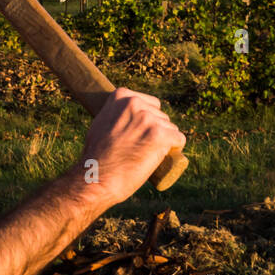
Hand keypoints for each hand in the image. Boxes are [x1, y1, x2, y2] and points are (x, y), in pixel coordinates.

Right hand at [72, 89, 185, 206]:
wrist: (95, 178)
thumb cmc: (96, 157)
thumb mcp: (101, 124)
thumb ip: (116, 114)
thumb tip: (125, 115)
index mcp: (120, 96)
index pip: (149, 104)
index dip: (147, 122)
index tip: (137, 135)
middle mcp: (135, 103)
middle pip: (161, 116)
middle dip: (155, 132)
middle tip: (139, 149)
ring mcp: (147, 119)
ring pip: (171, 129)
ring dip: (164, 142)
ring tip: (144, 156)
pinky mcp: (159, 135)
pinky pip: (179, 140)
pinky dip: (174, 149)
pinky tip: (162, 158)